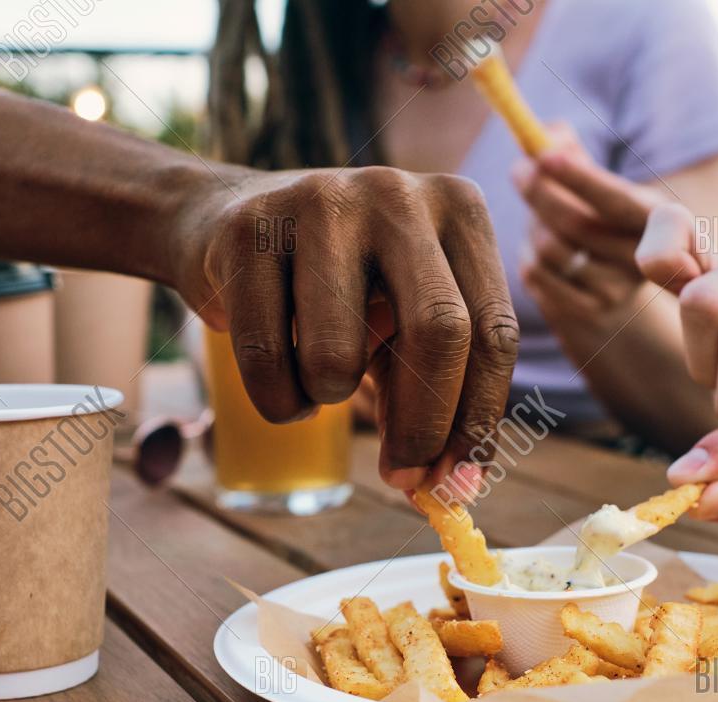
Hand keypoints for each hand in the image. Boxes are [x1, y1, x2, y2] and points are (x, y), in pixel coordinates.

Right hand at [172, 165, 517, 495]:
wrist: (224, 225)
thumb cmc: (337, 290)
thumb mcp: (402, 325)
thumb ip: (438, 395)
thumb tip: (453, 489)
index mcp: (460, 210)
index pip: (493, 331)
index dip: (478, 421)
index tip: (457, 486)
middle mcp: (398, 194)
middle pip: (438, 332)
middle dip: (421, 427)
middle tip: (399, 477)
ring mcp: (320, 202)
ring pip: (337, 358)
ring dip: (326, 399)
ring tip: (317, 380)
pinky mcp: (248, 232)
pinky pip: (266, 360)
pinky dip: (277, 398)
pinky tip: (278, 369)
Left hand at [513, 126, 658, 319]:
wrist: (615, 293)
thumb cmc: (603, 224)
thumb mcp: (601, 188)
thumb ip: (575, 155)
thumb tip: (547, 133)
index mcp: (654, 219)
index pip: (615, 199)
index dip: (579, 178)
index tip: (543, 156)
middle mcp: (641, 258)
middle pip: (573, 221)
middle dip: (538, 190)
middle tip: (519, 169)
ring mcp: (615, 291)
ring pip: (549, 247)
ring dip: (533, 226)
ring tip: (539, 221)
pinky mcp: (587, 313)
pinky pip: (536, 275)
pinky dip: (527, 255)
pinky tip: (538, 251)